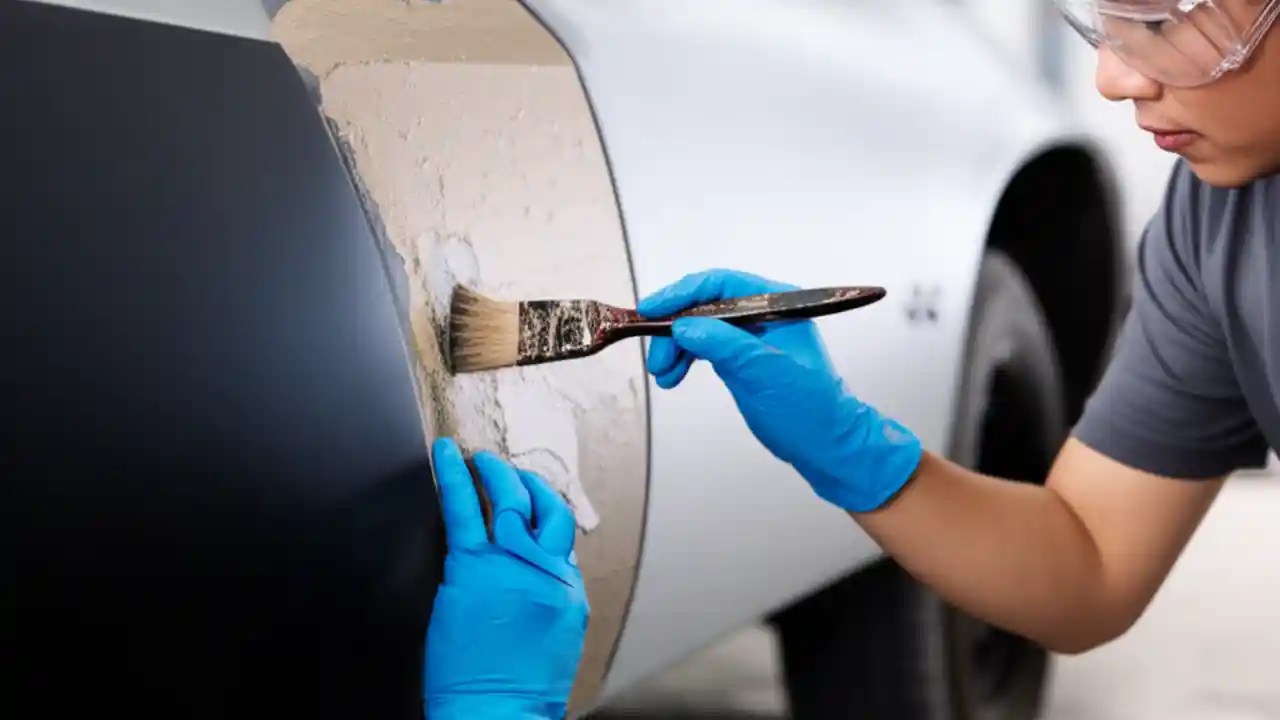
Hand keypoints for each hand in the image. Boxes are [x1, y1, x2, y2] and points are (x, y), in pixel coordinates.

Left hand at [423, 438, 588, 719]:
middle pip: (547, 510)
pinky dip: (456, 477)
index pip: (562, 536)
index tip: (533, 497)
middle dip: (528, 484)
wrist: (499, 714)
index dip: (547, 510)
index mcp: (568, 592)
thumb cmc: (519, 692)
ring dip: (496, 473)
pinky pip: (465, 510)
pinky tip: (446, 455)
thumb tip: (534, 580)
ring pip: (512, 501)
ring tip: (480, 459)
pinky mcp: (474, 567)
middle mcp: (547, 571)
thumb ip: (547, 601)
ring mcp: (512, 566)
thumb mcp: (553, 641)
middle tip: (507, 471)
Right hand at [639, 269, 922, 511]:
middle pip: (704, 306)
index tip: (653, 308)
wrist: (825, 445)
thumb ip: (724, 343)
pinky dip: (684, 360)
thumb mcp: (765, 371)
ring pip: (699, 328)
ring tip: (663, 374)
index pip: (722, 285)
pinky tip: (672, 376)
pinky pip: (703, 348)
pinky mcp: (740, 359)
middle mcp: (762, 315)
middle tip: (657, 356)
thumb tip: (684, 326)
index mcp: (778, 305)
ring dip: (675, 348)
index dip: (683, 293)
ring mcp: (749, 337)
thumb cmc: (810, 409)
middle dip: (675, 328)